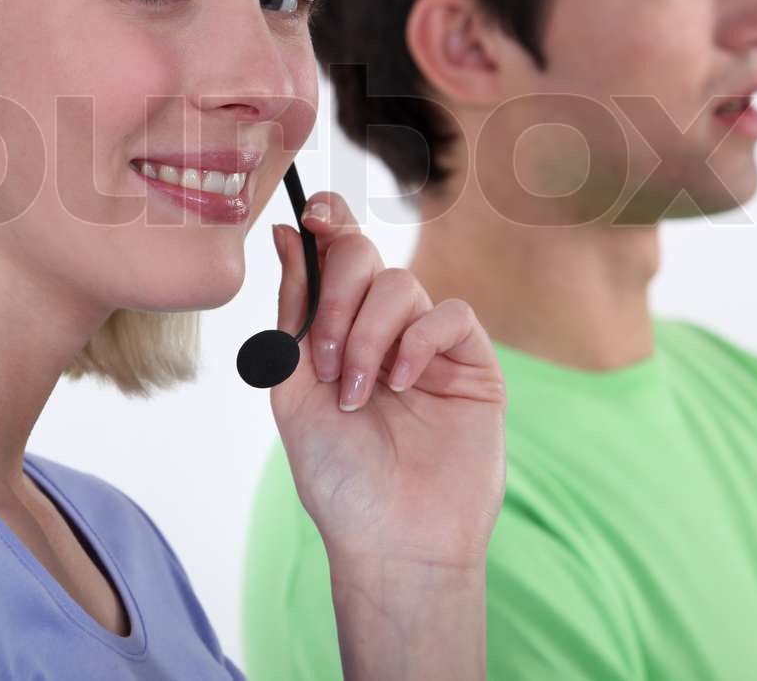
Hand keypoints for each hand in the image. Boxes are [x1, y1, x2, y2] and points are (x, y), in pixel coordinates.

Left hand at [268, 192, 505, 576]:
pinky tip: (400, 382)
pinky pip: (450, 314)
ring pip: (401, 283)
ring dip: (366, 332)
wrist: (390, 539)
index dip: (327, 221)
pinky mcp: (472, 364)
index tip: (308, 217)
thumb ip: (293, 311)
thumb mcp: (292, 385)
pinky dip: (416, 340)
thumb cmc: (337, 474)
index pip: (335, 253)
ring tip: (356, 390)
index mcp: (335, 328)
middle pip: (363, 257)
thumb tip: (285, 232)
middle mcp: (381, 327)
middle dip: (335, 295)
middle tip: (323, 357)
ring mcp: (428, 344)